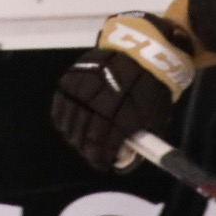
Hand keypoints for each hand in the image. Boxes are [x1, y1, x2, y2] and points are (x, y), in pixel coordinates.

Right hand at [50, 12, 194, 171]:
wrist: (140, 50)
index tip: (103, 165)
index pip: (103, 147)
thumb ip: (140, 140)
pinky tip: (68, 125)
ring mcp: (82, 90)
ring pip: (69, 124)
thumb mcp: (155, 117)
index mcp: (122, 116)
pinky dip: (62, 119)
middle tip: (92, 155)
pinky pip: (59, 106)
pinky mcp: (71, 78)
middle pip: (84, 138)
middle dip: (87, 151)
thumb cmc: (151, 87)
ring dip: (74, 137)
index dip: (101, 160)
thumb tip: (123, 160)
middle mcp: (98, 104)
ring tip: (80, 141)